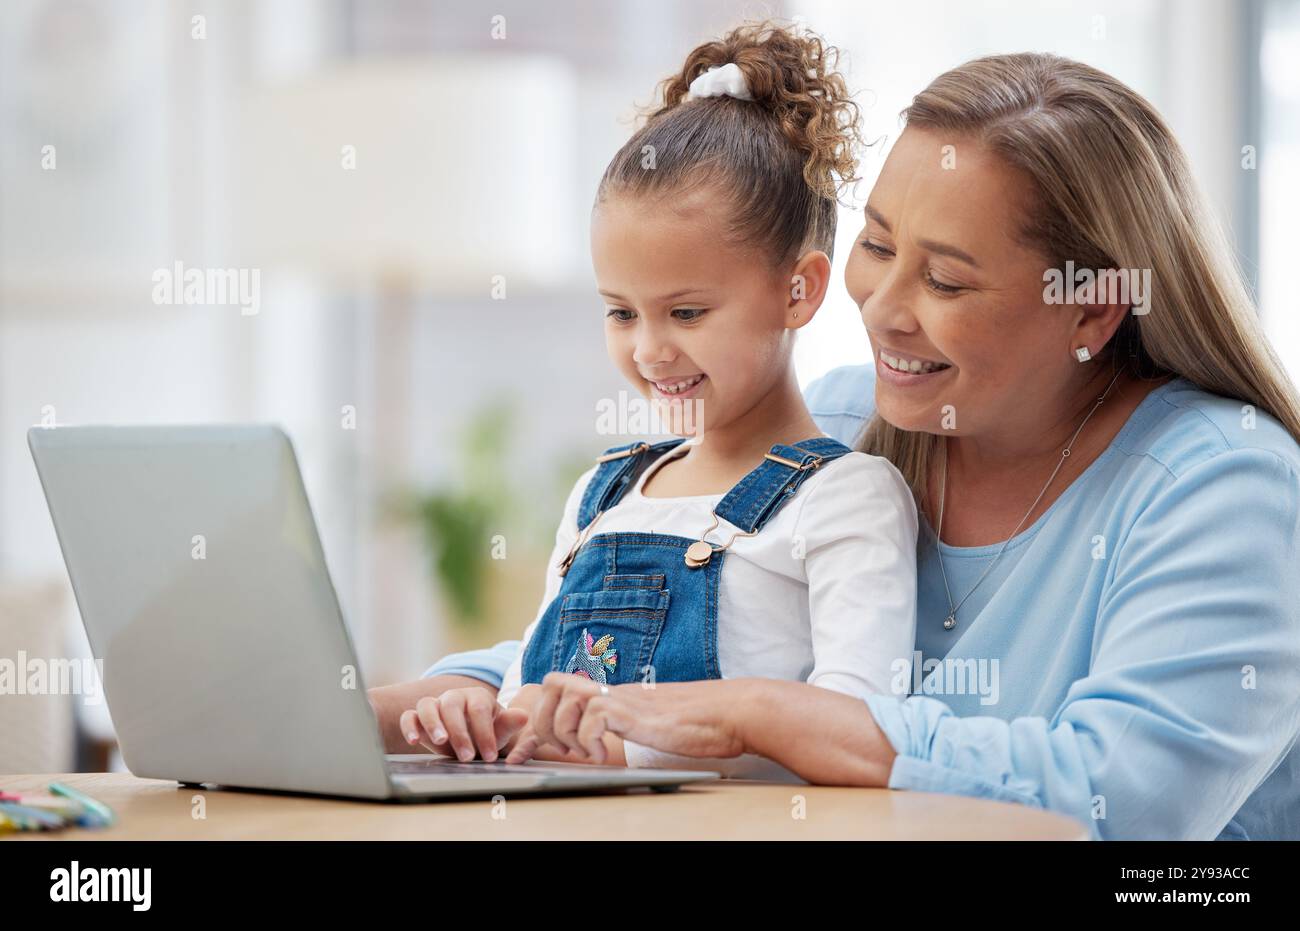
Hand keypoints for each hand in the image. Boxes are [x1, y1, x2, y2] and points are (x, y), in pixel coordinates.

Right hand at [399, 687, 528, 762]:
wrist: (469, 738)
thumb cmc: (485, 733)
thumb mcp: (499, 731)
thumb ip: (509, 724)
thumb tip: (523, 716)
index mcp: (477, 697)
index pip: (479, 709)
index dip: (485, 732)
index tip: (490, 756)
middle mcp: (454, 697)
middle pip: (452, 705)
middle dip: (459, 731)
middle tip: (467, 756)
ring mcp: (435, 705)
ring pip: (427, 705)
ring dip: (432, 723)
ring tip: (441, 742)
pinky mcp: (418, 717)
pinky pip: (409, 716)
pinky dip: (409, 726)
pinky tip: (414, 741)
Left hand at [523, 672, 746, 764]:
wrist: (733, 712)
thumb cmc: (701, 722)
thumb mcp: (652, 722)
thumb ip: (629, 722)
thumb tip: (610, 737)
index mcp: (614, 694)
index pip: (559, 686)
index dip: (544, 715)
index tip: (551, 746)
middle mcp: (614, 691)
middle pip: (552, 683)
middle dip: (545, 720)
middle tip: (567, 747)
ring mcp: (625, 699)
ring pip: (567, 697)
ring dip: (567, 731)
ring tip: (586, 751)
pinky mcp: (637, 712)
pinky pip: (595, 717)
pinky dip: (591, 741)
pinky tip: (605, 755)